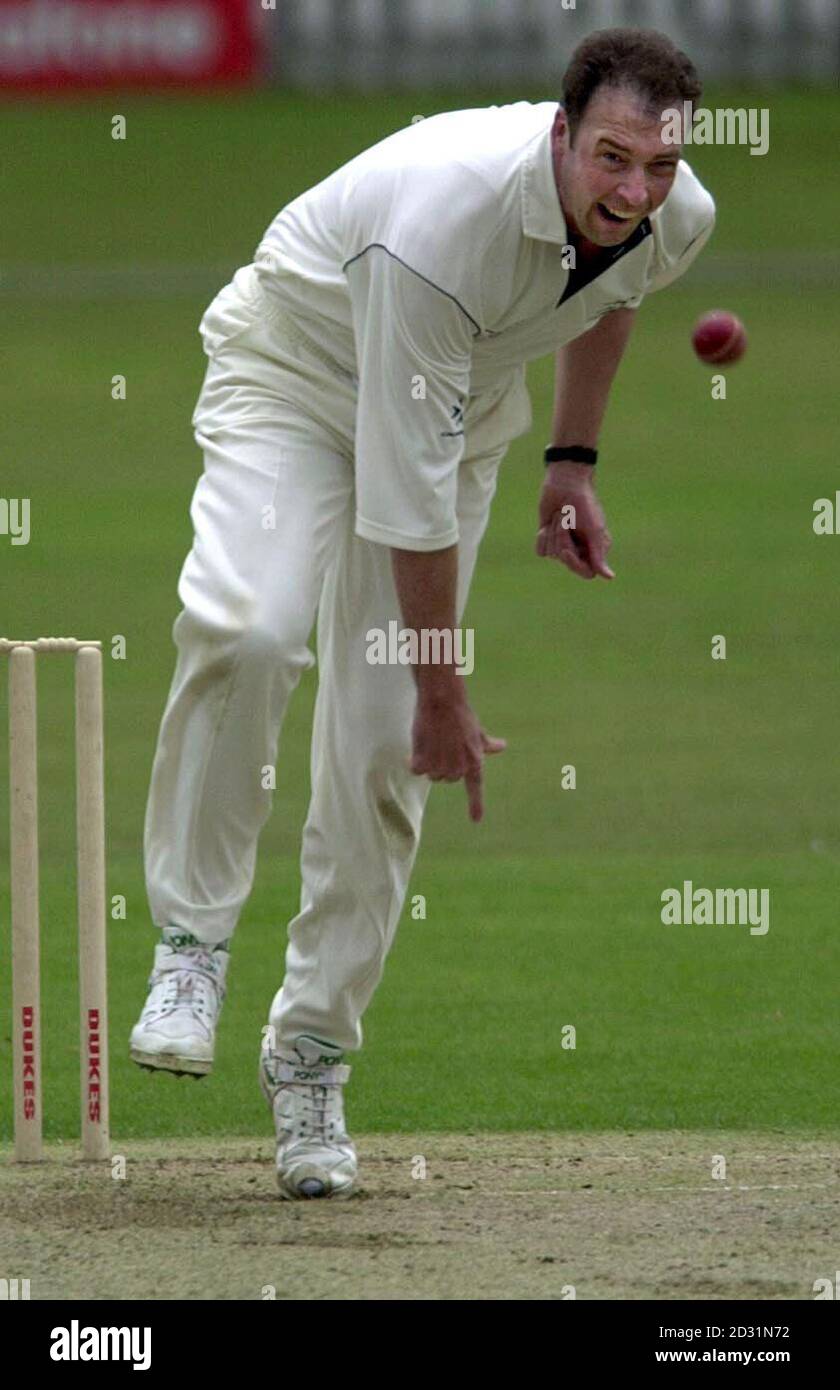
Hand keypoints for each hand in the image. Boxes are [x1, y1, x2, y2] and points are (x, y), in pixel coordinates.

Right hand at [409, 685, 505, 821]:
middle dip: (443, 764)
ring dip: (429, 761)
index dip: (476, 805)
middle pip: (447, 777)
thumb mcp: (477, 731)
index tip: (476, 821)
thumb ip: (486, 744)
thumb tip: (502, 746)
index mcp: (474, 761)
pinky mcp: (423, 763)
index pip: (475, 787)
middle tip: (443, 743)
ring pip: (432, 774)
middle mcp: (458, 768)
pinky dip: (414, 760)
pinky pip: (417, 769)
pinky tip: (418, 745)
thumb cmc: (460, 714)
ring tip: (432, 740)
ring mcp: (440, 767)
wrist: (442, 701)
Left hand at [535, 461, 614, 579]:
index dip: (575, 565)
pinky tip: (547, 522)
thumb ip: (598, 556)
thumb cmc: (584, 504)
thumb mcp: (594, 530)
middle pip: (567, 562)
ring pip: (552, 554)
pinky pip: (541, 551)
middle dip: (562, 540)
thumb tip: (610, 577)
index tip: (567, 552)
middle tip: (566, 519)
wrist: (565, 483)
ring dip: (554, 532)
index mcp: (595, 548)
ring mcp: (563, 544)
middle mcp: (580, 549)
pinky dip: (543, 536)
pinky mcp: (548, 538)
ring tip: (561, 515)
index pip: (586, 572)